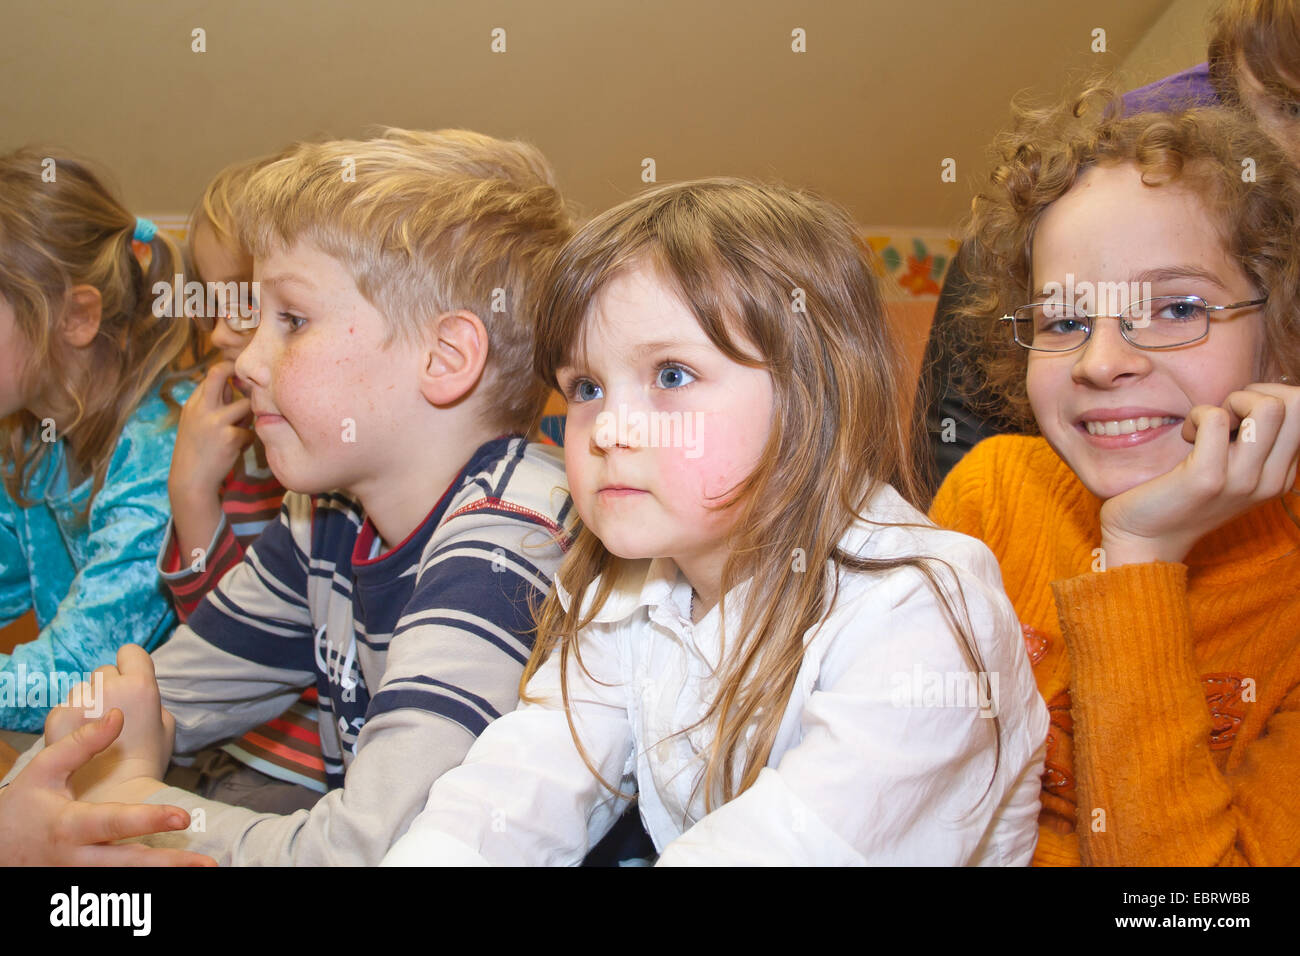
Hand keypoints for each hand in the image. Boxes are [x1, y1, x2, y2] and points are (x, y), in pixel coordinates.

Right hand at [0, 710, 214, 865]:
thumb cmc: (22, 807)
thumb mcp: (44, 770)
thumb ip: (83, 744)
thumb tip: (118, 715)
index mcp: (70, 826)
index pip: (114, 823)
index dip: (148, 820)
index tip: (182, 817)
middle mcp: (79, 858)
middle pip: (129, 864)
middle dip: (168, 863)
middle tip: (206, 862)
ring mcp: (82, 878)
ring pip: (128, 881)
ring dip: (167, 876)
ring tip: (205, 869)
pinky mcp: (86, 886)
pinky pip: (120, 887)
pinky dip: (148, 883)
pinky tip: (181, 875)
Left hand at [45, 644, 175, 802]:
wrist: (113, 794)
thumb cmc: (146, 762)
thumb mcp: (167, 727)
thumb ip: (154, 701)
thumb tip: (142, 690)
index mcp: (140, 686)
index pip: (131, 652)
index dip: (132, 665)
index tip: (131, 680)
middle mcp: (107, 688)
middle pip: (105, 672)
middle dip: (109, 688)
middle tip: (114, 715)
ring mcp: (80, 702)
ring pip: (82, 689)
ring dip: (88, 703)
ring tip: (95, 731)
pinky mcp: (57, 718)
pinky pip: (65, 707)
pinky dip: (71, 720)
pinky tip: (80, 740)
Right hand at [168, 360, 251, 508]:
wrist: (190, 480)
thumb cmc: (197, 451)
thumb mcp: (196, 422)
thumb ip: (213, 403)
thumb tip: (233, 383)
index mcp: (193, 404)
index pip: (211, 375)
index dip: (229, 372)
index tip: (240, 374)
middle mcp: (201, 409)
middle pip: (219, 373)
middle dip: (237, 371)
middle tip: (252, 378)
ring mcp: (216, 422)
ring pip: (246, 405)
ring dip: (248, 418)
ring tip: (240, 431)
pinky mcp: (230, 438)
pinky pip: (250, 431)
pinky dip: (247, 440)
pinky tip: (237, 450)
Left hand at [1099, 383, 1299, 565]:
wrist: (1146, 538)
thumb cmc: (1182, 496)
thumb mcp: (1234, 471)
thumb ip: (1255, 443)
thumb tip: (1260, 397)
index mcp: (1282, 476)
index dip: (1266, 400)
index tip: (1236, 419)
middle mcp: (1272, 481)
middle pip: (1297, 403)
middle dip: (1256, 393)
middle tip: (1224, 417)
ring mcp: (1243, 481)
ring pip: (1268, 407)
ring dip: (1230, 403)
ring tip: (1208, 427)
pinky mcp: (1207, 478)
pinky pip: (1214, 417)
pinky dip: (1198, 414)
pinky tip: (1186, 436)